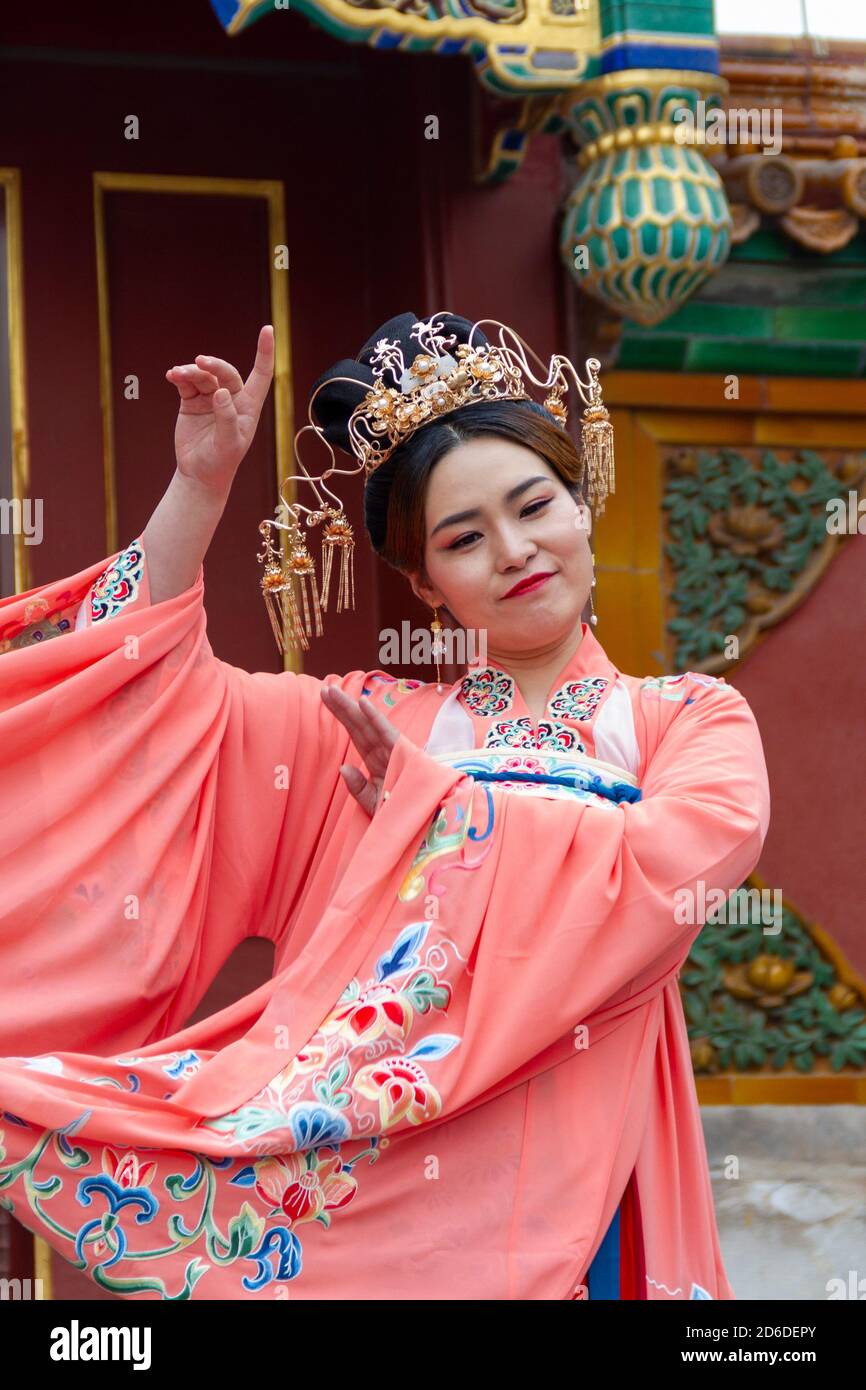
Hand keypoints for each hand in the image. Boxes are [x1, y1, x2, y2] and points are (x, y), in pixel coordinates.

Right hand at [166, 324, 274, 496]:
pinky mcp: (192, 401)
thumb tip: (221, 391)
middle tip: (200, 362)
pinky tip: (172, 374)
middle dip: (214, 365)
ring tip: (178, 373)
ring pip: (203, 375)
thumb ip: (227, 418)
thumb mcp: (228, 445)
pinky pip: (187, 383)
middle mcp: (232, 398)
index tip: (267, 329)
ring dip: (191, 371)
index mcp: (249, 407)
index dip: (265, 352)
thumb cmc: (221, 462)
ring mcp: (211, 398)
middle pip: (226, 372)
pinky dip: (180, 376)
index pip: (261, 375)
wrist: (198, 474)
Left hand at [320, 685, 399, 816]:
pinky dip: (376, 718)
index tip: (325, 698)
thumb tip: (342, 768)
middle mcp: (383, 751)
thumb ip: (357, 786)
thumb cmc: (399, 812)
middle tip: (326, 688)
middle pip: (359, 725)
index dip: (341, 715)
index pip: (356, 733)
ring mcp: (393, 751)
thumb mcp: (371, 802)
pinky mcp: (403, 754)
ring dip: (351, 707)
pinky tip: (362, 703)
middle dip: (342, 706)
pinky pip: (387, 733)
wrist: (423, 822)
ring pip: (368, 725)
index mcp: (375, 760)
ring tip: (334, 691)